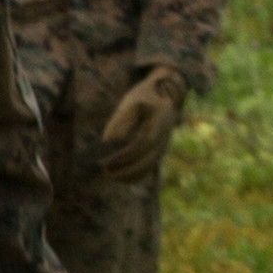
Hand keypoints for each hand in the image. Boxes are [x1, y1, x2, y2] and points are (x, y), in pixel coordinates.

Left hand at [97, 65, 184, 183]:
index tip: (108, 159)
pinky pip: (150, 167)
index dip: (126, 154)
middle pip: (148, 160)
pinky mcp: (161, 151)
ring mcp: (165, 145)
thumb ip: (121, 121)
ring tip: (110, 177)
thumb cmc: (145, 97)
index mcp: (159, 122)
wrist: (167, 94)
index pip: (143, 143)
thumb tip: (108, 140)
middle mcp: (165, 136)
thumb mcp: (132, 103)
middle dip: (127, 170)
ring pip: (150, 166)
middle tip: (106, 172)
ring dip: (130, 175)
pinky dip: (136, 175)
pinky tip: (120, 178)